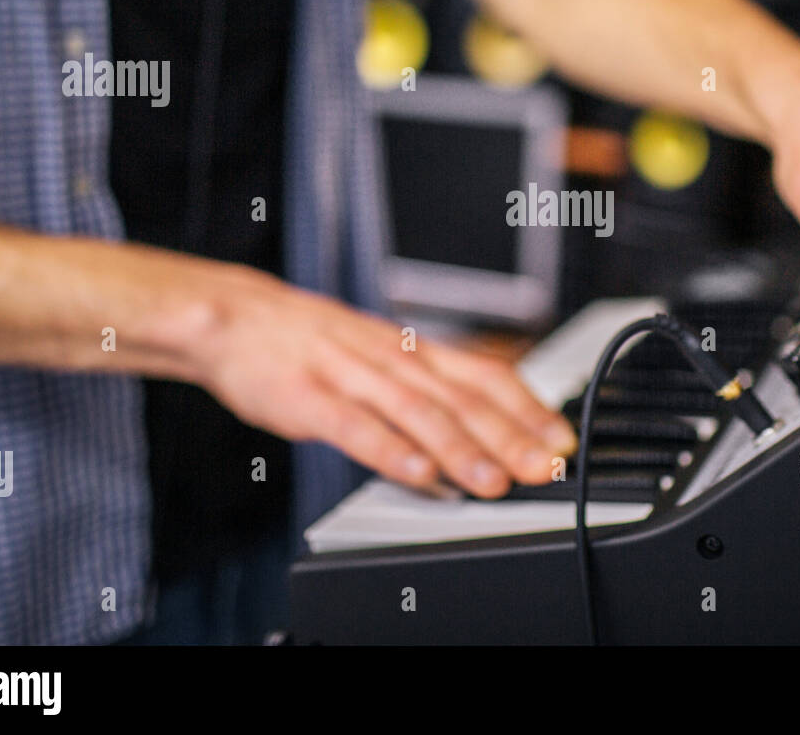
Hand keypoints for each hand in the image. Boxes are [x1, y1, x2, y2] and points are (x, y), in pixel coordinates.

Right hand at [189, 267, 575, 497]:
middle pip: (461, 399)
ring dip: (460, 450)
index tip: (562, 440)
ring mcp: (352, 377)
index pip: (486, 376)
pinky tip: (418, 476)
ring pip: (417, 413)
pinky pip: (355, 428)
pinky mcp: (309, 398)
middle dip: (510, 437)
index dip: (528, 408)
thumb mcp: (383, 357)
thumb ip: (429, 393)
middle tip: (546, 469)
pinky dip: (390, 452)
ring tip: (494, 482)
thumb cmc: (315, 345)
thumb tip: (482, 435)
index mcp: (415, 352)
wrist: (237, 317)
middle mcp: (394, 360)